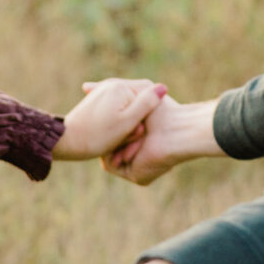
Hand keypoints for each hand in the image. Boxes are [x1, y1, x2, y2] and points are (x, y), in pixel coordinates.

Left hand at [53, 77, 167, 160]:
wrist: (69, 141)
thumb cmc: (99, 135)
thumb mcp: (128, 122)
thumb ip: (146, 104)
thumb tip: (163, 87)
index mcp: (120, 86)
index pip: (146, 102)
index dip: (143, 121)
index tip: (134, 134)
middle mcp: (111, 85)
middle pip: (136, 106)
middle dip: (134, 123)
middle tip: (124, 138)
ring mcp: (104, 92)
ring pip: (127, 111)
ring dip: (126, 126)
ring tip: (114, 138)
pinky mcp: (98, 101)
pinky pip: (116, 113)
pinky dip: (117, 124)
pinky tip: (110, 135)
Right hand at [102, 97, 221, 184]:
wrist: (178, 128)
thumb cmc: (163, 109)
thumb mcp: (134, 91)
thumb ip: (111, 87)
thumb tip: (85, 87)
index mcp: (137, 137)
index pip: (110, 134)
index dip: (101, 124)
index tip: (91, 115)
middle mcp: (137, 153)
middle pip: (106, 145)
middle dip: (104, 133)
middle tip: (102, 123)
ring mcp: (137, 166)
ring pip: (107, 155)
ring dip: (113, 141)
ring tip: (129, 130)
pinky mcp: (138, 176)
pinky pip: (113, 165)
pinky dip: (117, 153)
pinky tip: (130, 142)